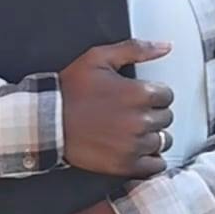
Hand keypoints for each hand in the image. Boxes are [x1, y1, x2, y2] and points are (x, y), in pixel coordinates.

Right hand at [60, 38, 171, 177]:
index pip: (167, 96)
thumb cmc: (70, 90)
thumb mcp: (99, 58)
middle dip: (153, 114)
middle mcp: (140, 120)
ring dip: (152, 136)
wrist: (47, 121)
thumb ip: (135, 49)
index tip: (141, 98)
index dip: (155, 95)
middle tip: (132, 113)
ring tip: (132, 131)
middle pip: (165, 118)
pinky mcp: (125, 164)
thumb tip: (164, 47)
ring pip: (162, 141)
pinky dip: (151, 159)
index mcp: (138, 93)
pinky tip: (139, 150)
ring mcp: (133, 145)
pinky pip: (155, 166)